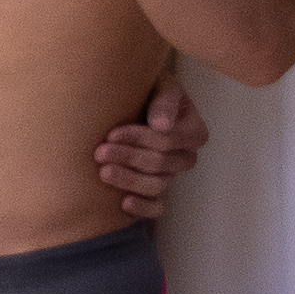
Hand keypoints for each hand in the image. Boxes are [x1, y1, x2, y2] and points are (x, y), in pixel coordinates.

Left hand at [94, 75, 206, 219]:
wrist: (134, 102)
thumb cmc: (149, 90)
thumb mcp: (161, 85)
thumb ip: (164, 100)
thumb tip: (162, 125)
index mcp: (194, 131)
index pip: (167, 141)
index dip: (140, 138)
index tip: (112, 133)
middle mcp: (186, 157)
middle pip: (160, 164)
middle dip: (128, 158)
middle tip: (100, 152)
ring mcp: (171, 176)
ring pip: (156, 185)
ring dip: (129, 180)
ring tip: (103, 172)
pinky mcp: (156, 191)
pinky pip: (157, 208)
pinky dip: (143, 208)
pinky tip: (123, 203)